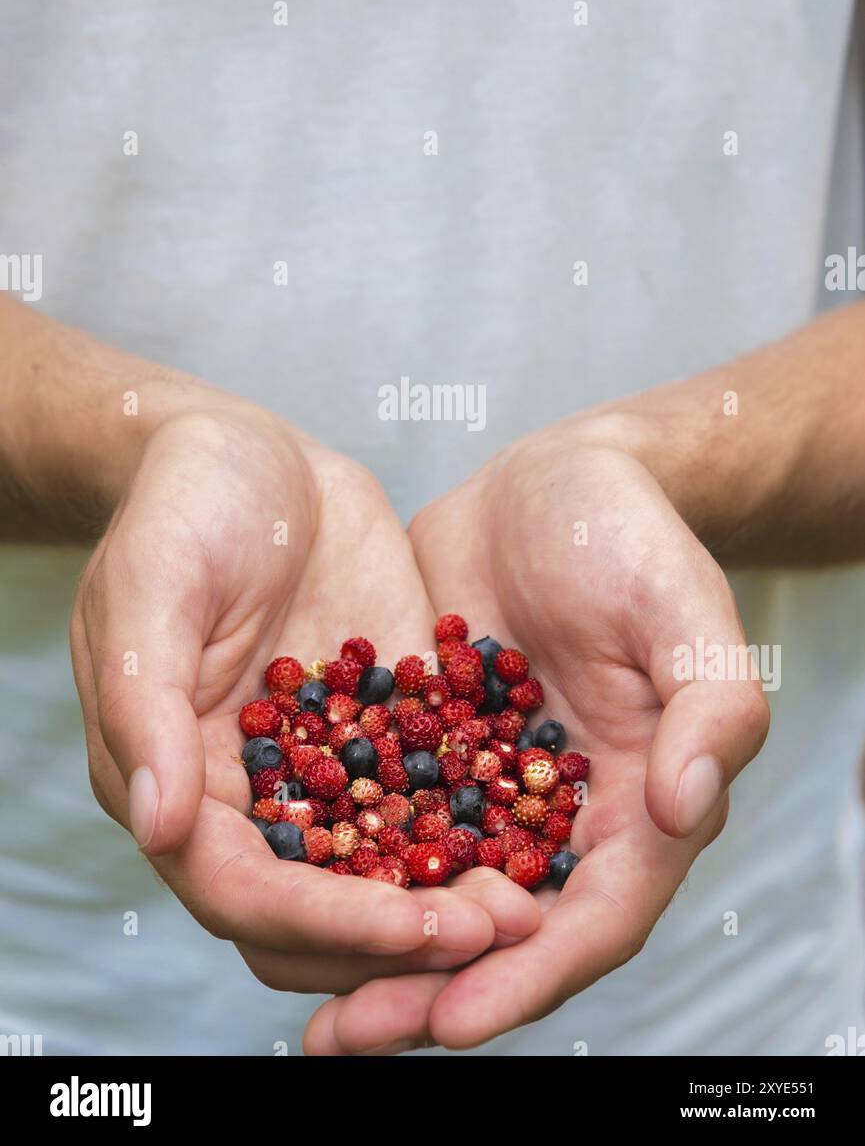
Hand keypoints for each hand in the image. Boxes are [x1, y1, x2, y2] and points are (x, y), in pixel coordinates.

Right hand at [70, 402, 538, 1002]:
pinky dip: (478, 826)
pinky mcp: (386, 725)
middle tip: (498, 931)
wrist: (257, 451)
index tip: (414, 929)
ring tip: (533, 905)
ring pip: (382, 872)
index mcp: (180, 778)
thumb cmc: (184, 503)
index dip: (327, 922)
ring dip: (449, 902)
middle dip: (401, 937)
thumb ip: (145, 701)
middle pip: (319, 910)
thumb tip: (159, 823)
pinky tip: (545, 829)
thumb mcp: (154, 584)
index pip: (243, 890)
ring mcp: (326, 765)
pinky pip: (431, 795)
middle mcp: (254, 794)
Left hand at [303, 419, 768, 1051]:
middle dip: (428, 992)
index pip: (592, 918)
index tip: (452, 1019)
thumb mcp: (684, 611)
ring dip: (372, 952)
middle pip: (500, 933)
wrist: (553, 477)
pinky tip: (273, 887)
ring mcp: (490, 787)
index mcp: (638, 805)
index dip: (525, 976)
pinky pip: (382, 822)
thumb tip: (685, 808)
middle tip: (345, 1038)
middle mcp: (562, 816)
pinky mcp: (430, 748)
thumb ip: (707, 708)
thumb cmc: (634, 536)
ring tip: (302, 1006)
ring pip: (430, 894)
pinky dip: (339, 865)